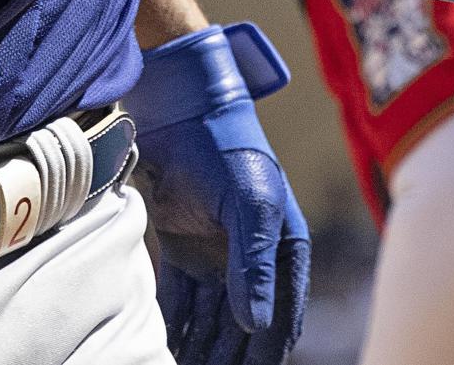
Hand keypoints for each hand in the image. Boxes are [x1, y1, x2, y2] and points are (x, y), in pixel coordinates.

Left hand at [129, 25, 311, 364]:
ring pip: (213, 319)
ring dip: (203, 349)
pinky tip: (169, 350)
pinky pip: (182, 302)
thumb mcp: (250, 203)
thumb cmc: (228, 149)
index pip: (283, 311)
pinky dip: (177, 328)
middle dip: (233, 357)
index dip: (272, 349)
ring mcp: (219, 256)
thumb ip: (254, 263)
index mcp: (284, 245)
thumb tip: (257, 323)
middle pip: (247, 324)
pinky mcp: (184, 252)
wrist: (179, 112)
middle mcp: (255, 256)